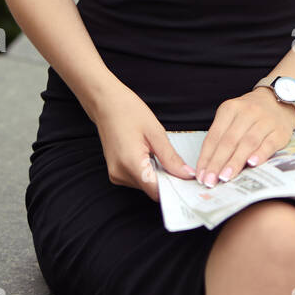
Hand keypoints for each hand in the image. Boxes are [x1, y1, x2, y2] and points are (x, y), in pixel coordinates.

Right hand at [93, 83, 196, 202]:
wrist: (106, 103)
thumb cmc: (129, 111)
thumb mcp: (156, 132)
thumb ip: (171, 158)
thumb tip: (186, 174)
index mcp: (131, 163)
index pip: (157, 191)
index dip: (175, 189)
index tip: (189, 182)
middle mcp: (120, 174)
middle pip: (151, 190)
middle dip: (168, 181)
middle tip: (182, 167)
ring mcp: (116, 174)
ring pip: (145, 185)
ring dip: (158, 176)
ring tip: (162, 156)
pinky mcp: (115, 172)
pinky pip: (137, 179)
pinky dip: (148, 172)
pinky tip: (151, 156)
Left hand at [196, 88, 294, 187]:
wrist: (278, 101)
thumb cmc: (250, 115)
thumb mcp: (232, 117)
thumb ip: (221, 138)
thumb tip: (208, 167)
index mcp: (230, 108)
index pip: (214, 136)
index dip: (206, 157)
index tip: (200, 175)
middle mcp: (247, 112)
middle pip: (229, 141)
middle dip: (217, 163)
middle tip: (210, 180)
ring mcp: (265, 121)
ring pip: (247, 143)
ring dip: (235, 162)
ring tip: (225, 177)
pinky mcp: (280, 131)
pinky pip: (269, 144)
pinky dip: (260, 154)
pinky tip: (252, 164)